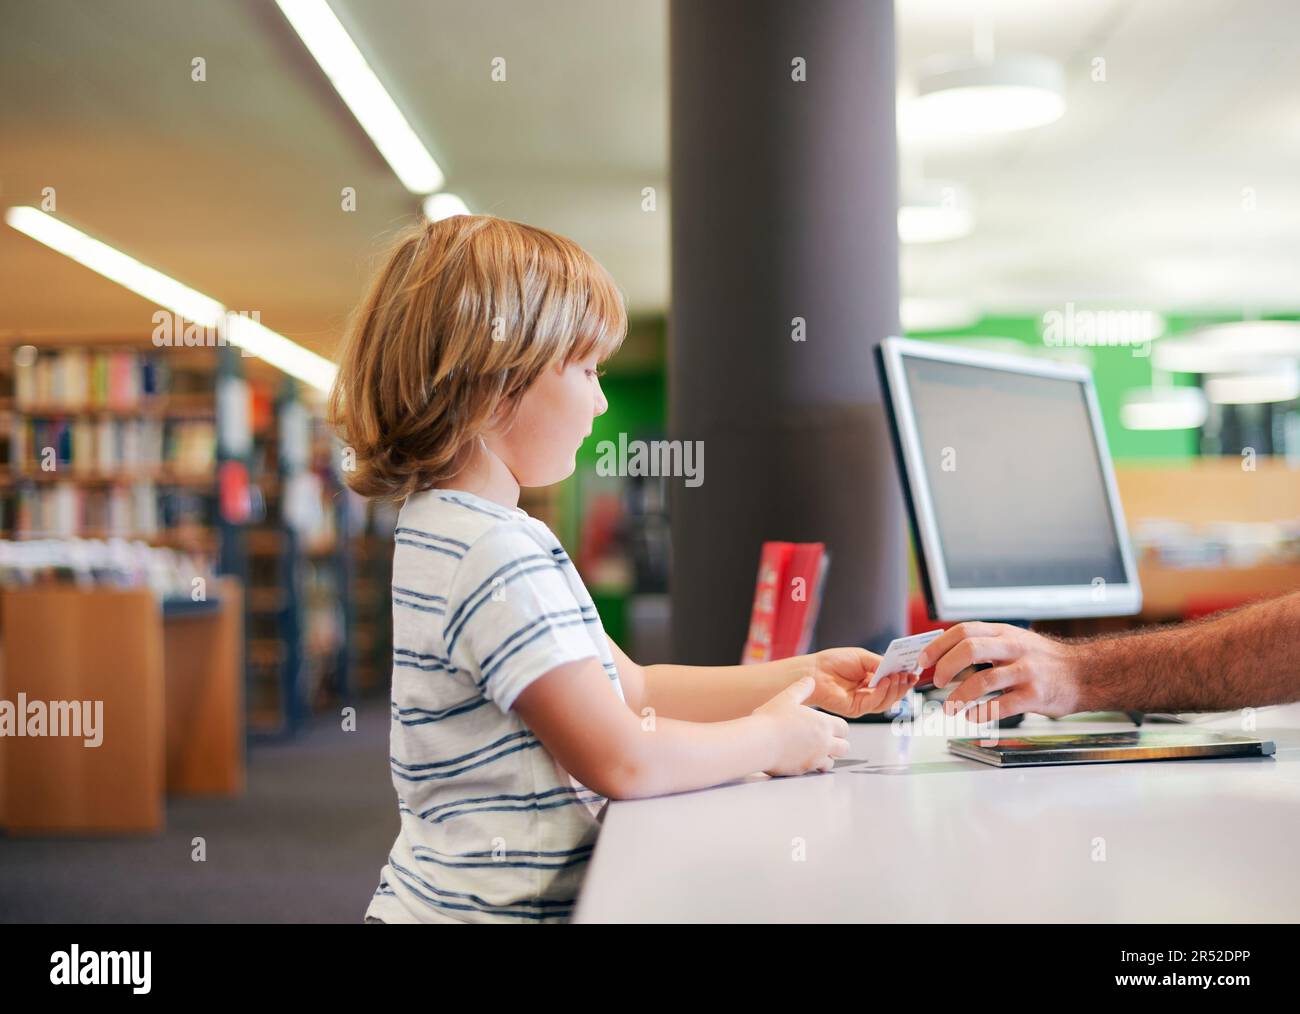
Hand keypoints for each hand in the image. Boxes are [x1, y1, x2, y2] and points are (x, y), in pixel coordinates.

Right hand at [752, 676, 850, 775]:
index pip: (844, 728)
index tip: (828, 726)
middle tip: (825, 740)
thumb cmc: (772, 720)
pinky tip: (802, 758)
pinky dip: (813, 766)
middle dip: (837, 744)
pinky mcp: (804, 770)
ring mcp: (815, 758)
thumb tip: (809, 680)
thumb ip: (801, 689)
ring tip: (813, 750)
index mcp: (823, 724)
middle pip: (844, 747)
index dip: (838, 727)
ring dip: (826, 757)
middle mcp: (824, 743)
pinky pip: (816, 771)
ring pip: (832, 762)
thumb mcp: (787, 697)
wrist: (759, 742)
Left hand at [803, 646, 917, 718]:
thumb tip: (897, 668)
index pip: (893, 682)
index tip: (914, 671)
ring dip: (894, 689)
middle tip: (908, 675)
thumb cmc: (834, 662)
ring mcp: (864, 702)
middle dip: (903, 685)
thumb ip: (880, 663)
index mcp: (872, 680)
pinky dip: (882, 692)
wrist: (815, 671)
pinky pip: (874, 703)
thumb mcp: (862, 658)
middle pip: (893, 694)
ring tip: (896, 676)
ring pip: (887, 701)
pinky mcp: (857, 709)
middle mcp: (869, 692)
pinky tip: (883, 682)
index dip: (904, 678)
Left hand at [915, 622, 1085, 721]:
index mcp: (1004, 632)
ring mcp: (1026, 671)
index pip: (963, 630)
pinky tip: (972, 718)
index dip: (939, 645)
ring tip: (948, 707)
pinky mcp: (1035, 695)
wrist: (1084, 674)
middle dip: (946, 667)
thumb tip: (942, 655)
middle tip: (935, 682)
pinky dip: (982, 713)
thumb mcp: (1014, 641)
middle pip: (970, 649)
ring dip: (959, 696)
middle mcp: (1014, 648)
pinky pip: (1001, 705)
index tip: (923, 660)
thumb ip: (984, 644)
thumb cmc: (1043, 660)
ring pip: (983, 681)